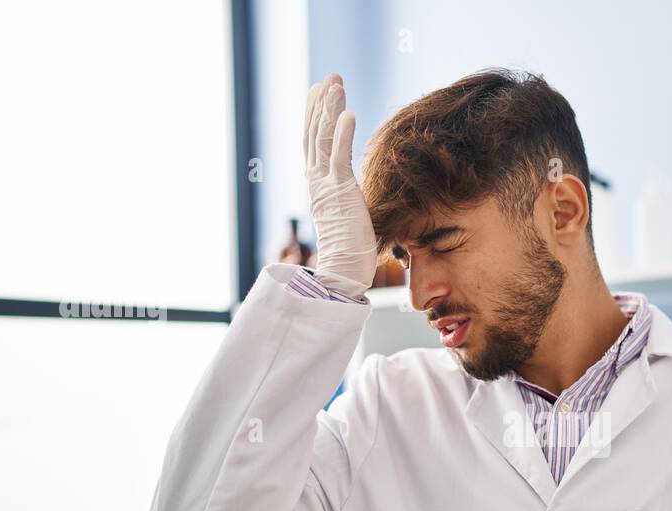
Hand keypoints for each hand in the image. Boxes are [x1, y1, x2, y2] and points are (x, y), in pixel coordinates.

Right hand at [303, 73, 376, 297]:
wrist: (343, 271)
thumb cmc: (350, 251)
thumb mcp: (350, 214)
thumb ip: (350, 196)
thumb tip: (357, 191)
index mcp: (319, 185)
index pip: (314, 143)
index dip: (316, 115)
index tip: (321, 92)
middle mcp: (317, 181)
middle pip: (315, 132)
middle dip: (322, 102)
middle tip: (330, 77)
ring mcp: (326, 185)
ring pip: (323, 137)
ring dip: (329, 108)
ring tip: (336, 84)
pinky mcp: (340, 191)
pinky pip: (339, 156)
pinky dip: (342, 132)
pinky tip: (348, 112)